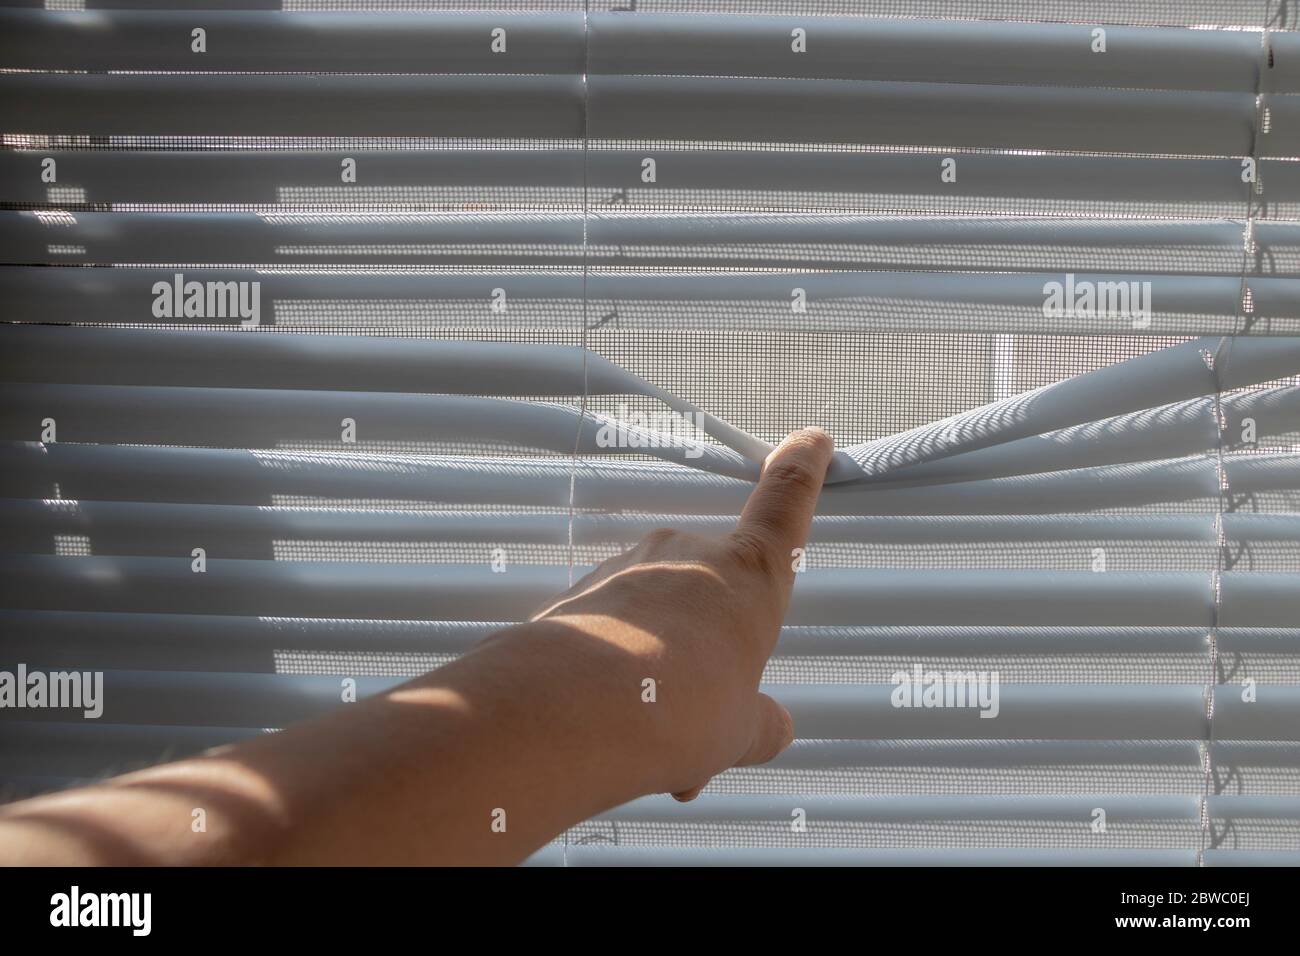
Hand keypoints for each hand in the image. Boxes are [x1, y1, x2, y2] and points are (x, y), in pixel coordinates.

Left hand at [522, 426, 834, 800]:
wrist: (575, 708)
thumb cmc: (677, 709)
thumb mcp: (739, 731)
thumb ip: (760, 723)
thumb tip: (776, 728)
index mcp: (748, 576)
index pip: (784, 506)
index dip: (799, 472)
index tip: (807, 441)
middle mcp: (689, 556)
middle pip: (711, 590)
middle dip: (707, 645)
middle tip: (701, 708)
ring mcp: (631, 567)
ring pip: (658, 614)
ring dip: (658, 662)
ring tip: (651, 728)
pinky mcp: (581, 591)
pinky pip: (612, 627)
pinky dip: (616, 667)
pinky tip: (609, 718)